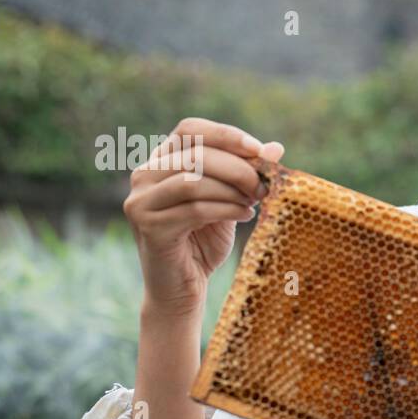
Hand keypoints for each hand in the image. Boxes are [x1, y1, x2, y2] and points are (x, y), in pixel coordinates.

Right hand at [123, 117, 284, 319]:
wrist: (182, 289)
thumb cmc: (204, 242)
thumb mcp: (229, 201)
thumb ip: (246, 174)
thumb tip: (276, 148)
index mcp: (160, 161)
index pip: (189, 129)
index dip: (225, 134)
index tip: (259, 149)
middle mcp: (143, 175)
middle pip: (195, 154)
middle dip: (238, 168)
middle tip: (264, 185)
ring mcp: (141, 200)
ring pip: (194, 181)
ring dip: (233, 190)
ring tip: (254, 203)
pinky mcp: (148, 226)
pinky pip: (195, 209)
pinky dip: (226, 210)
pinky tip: (245, 216)